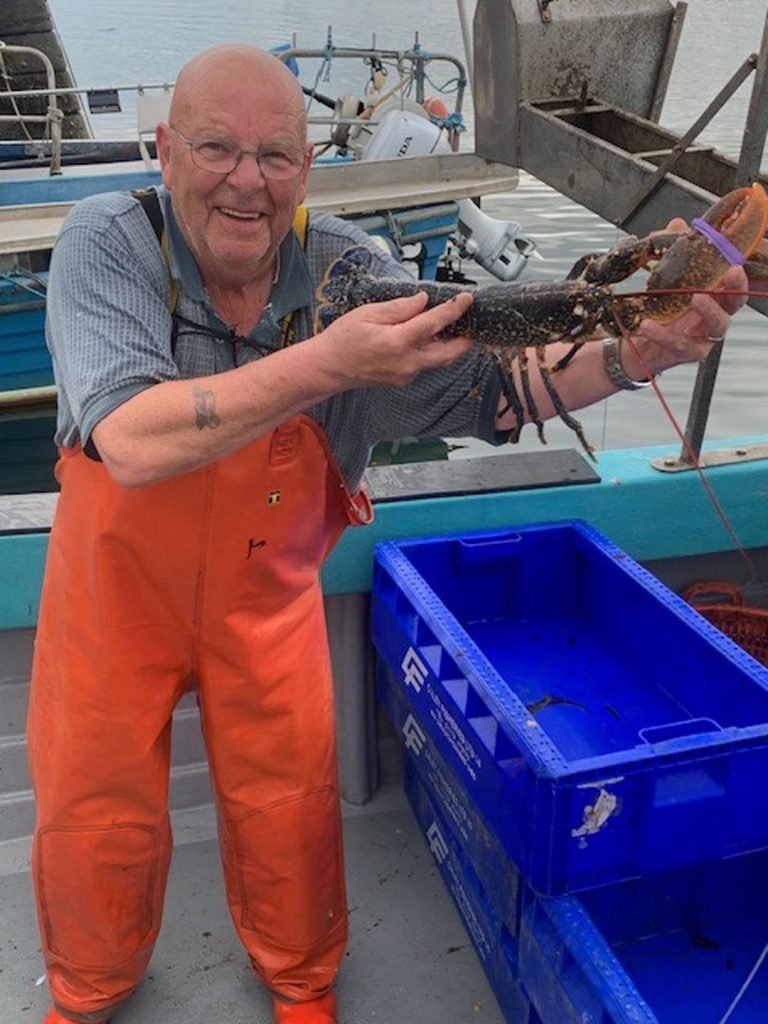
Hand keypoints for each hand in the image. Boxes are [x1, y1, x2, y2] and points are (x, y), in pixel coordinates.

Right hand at [316, 290, 474, 388]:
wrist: (328, 368)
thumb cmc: (342, 340)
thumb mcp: (368, 314)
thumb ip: (399, 308)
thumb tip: (423, 301)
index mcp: (397, 342)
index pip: (435, 324)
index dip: (454, 310)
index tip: (467, 299)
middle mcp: (406, 363)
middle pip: (449, 354)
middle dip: (466, 340)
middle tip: (474, 324)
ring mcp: (405, 374)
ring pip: (438, 361)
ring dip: (450, 346)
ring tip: (455, 328)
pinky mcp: (402, 379)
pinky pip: (424, 364)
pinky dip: (432, 351)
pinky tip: (430, 339)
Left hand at [625, 210, 747, 377]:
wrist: (636, 343)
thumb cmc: (658, 310)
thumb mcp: (662, 276)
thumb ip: (671, 251)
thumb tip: (678, 224)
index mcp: (712, 296)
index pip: (732, 283)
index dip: (738, 273)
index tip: (735, 260)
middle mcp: (712, 316)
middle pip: (735, 303)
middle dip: (735, 288)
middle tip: (728, 274)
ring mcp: (703, 337)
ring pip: (717, 325)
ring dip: (709, 310)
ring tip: (696, 297)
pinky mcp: (687, 353)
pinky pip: (681, 345)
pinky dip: (665, 335)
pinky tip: (649, 325)